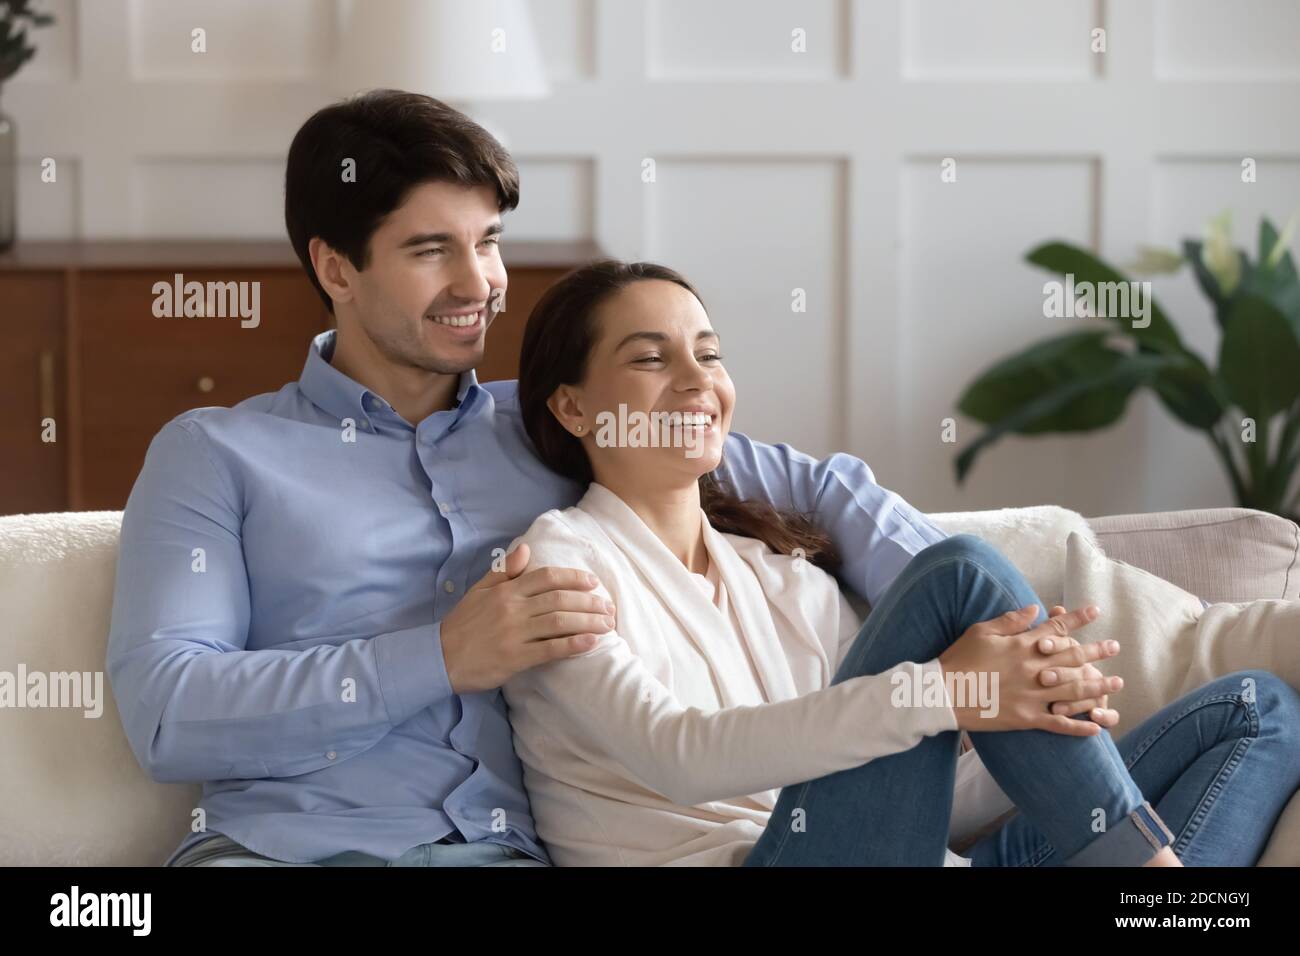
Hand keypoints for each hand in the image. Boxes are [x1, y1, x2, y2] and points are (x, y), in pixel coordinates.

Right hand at [440, 543, 616, 693]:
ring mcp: (515, 634)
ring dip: (588, 621)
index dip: (574, 578)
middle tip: (608, 606)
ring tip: (608, 624)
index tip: (593, 583)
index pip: (547, 577)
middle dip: (589, 601)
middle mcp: (513, 609)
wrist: (440, 657)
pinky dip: (573, 645)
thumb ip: (504, 571)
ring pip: (560, 622)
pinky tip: (591, 642)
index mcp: (507, 591)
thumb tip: (525, 548)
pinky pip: (551, 649)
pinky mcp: (516, 658)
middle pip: (560, 599)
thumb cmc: (463, 625)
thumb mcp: (478, 591)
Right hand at [937, 603, 1120, 736]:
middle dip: (1096, 651)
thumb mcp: (980, 631)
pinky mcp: (1026, 717)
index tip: (1096, 611)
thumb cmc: (958, 659)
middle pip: (1072, 658)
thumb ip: (1010, 620)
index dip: (1078, 618)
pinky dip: (1078, 726)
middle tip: (1115, 646)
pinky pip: (1059, 723)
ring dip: (1097, 686)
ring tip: (1116, 683)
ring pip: (1073, 691)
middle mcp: (1032, 669)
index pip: (1057, 628)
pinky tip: (1096, 727)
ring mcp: (1032, 695)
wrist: (943, 693)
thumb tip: (1035, 608)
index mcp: (1022, 645)